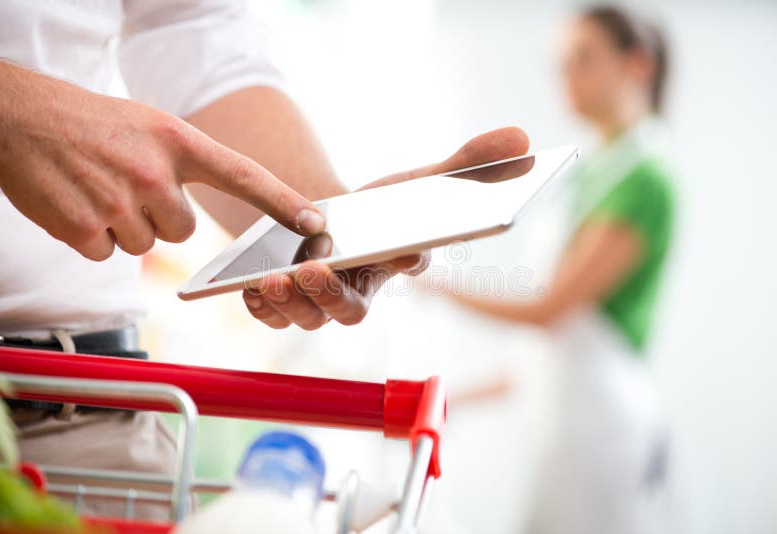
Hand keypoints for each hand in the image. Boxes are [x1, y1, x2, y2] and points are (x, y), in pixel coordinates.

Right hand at [0, 60, 324, 260]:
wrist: (20, 118)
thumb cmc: (91, 123)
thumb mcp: (149, 127)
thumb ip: (181, 167)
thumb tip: (190, 219)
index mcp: (177, 142)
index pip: (244, 176)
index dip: (283, 202)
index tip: (315, 222)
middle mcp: (155, 173)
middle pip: (182, 230)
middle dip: (158, 217)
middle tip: (126, 185)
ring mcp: (119, 202)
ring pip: (146, 244)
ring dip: (124, 226)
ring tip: (97, 189)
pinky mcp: (85, 229)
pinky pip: (108, 253)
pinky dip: (93, 236)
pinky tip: (76, 203)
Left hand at [242, 126, 529, 328]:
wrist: (332, 222)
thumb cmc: (383, 208)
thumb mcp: (419, 180)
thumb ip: (468, 165)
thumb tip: (524, 140)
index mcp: (396, 264)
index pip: (409, 265)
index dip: (407, 260)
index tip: (403, 248)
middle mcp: (361, 292)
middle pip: (350, 309)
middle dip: (331, 295)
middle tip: (314, 270)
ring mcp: (322, 302)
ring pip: (307, 317)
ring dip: (290, 301)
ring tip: (273, 277)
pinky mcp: (289, 302)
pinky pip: (273, 314)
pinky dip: (261, 305)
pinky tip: (251, 284)